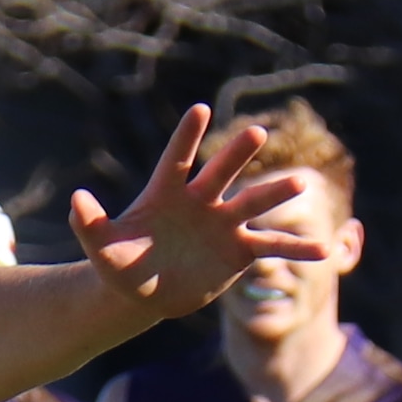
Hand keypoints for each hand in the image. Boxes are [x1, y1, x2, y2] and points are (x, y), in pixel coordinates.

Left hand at [67, 107, 327, 321]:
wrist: (143, 292)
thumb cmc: (120, 265)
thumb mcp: (101, 249)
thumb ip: (89, 224)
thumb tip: (75, 199)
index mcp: (167, 192)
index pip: (178, 158)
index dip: (187, 136)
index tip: (200, 110)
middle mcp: (201, 201)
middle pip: (222, 172)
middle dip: (238, 154)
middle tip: (257, 134)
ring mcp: (224, 223)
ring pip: (253, 204)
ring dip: (276, 194)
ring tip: (303, 184)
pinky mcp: (240, 250)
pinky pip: (272, 245)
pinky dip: (297, 247)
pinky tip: (325, 252)